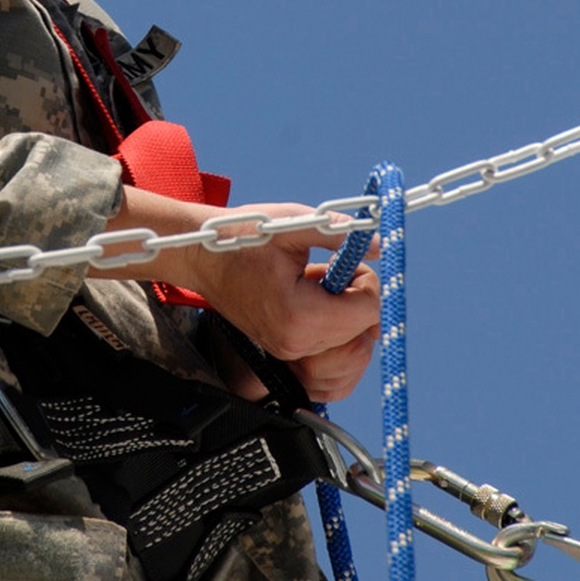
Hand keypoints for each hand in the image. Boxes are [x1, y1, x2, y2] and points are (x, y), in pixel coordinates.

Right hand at [93, 190, 379, 403]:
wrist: (200, 256)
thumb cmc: (240, 237)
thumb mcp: (292, 224)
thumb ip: (339, 234)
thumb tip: (379, 244)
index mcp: (298, 315)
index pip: (367, 312)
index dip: (365, 281)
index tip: (343, 260)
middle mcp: (294, 343)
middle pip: (362, 333)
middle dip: (358, 298)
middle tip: (332, 270)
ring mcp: (287, 351)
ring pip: (350, 348)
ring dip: (347, 316)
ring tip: (322, 287)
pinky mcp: (283, 351)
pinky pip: (330, 356)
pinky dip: (337, 333)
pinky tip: (318, 305)